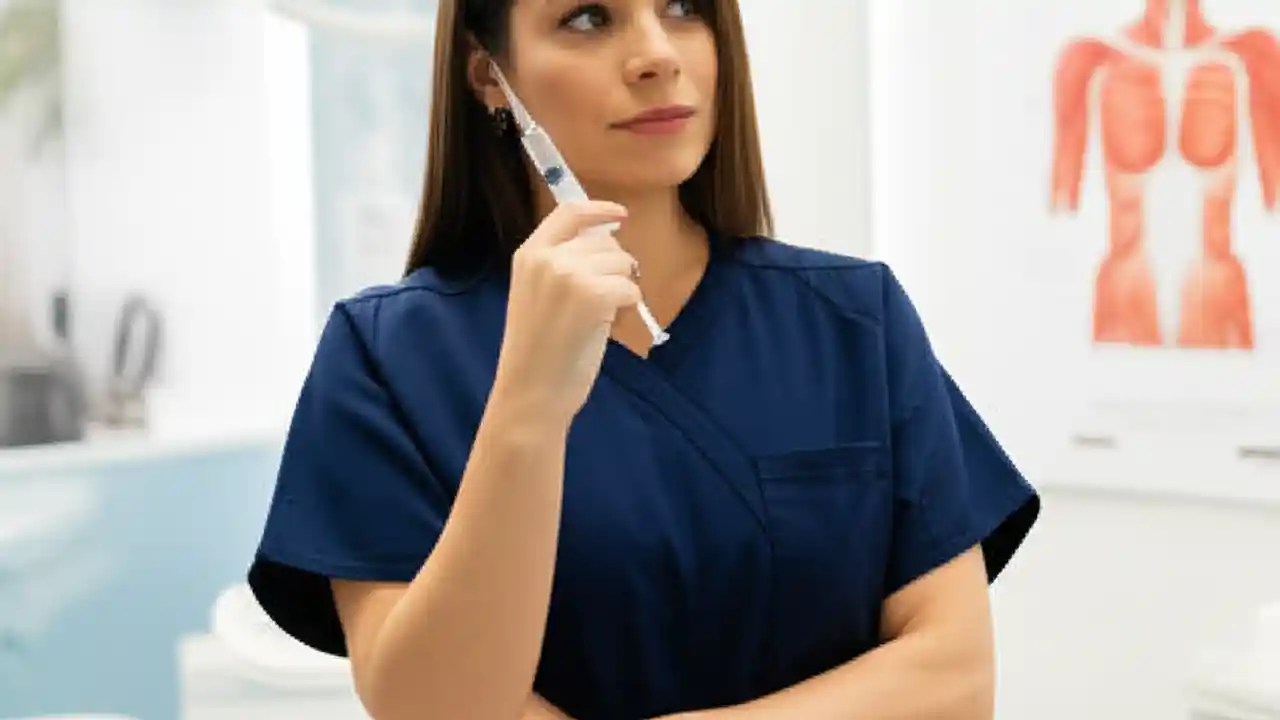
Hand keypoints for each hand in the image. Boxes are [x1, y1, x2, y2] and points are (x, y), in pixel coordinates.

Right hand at [491, 201, 638, 426]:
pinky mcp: (593, 296)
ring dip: (622, 288)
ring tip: (600, 317)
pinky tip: (607, 326)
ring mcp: (569, 275)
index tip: (620, 215)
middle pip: (605, 242)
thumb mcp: (538, 294)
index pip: (569, 213)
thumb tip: (609, 240)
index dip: (599, 210)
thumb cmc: (538, 351)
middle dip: (616, 267)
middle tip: (604, 301)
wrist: (532, 391)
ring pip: (622, 264)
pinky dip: (628, 307)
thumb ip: (562, 264)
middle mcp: (547, 258)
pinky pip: (630, 289)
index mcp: (528, 254)